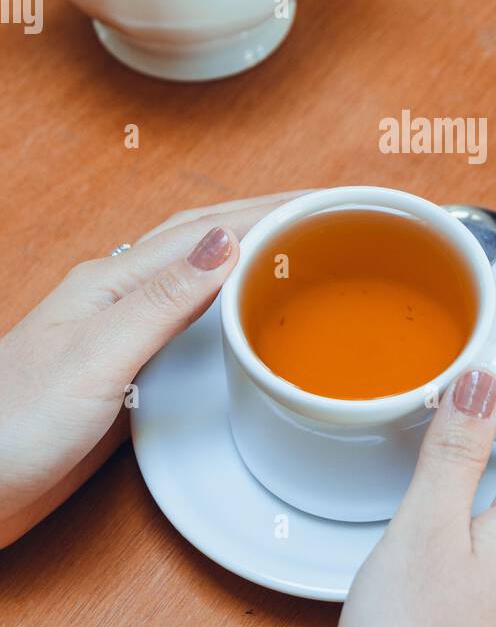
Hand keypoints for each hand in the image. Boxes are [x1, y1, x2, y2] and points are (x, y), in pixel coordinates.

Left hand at [0, 192, 303, 547]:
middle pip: (207, 239)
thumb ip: (162, 303)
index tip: (329, 199)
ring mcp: (124, 334)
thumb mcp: (96, 359)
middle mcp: (120, 299)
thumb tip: (227, 242)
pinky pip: (194, 324)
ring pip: (202, 277)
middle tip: (333, 213)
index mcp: (113, 282)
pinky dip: (233, 306)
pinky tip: (251, 319)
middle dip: (270, 216)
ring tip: (306, 247)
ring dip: (253, 253)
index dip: (272, 208)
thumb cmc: (13, 427)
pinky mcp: (129, 374)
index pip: (208, 229)